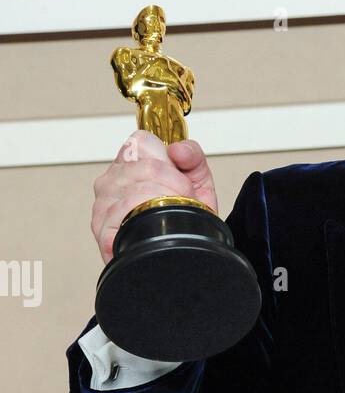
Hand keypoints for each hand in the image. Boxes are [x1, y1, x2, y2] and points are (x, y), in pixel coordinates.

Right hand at [91, 129, 217, 264]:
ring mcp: (103, 204)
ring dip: (163, 204)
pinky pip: (119, 217)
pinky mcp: (101, 229)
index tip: (181, 179)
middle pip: (144, 168)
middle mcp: (111, 180)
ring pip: (134, 193)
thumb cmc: (183, 216)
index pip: (140, 141)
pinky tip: (153, 226)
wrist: (181, 251)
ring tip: (173, 215)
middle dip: (174, 186)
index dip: (167, 160)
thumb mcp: (196, 180)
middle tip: (183, 201)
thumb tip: (178, 150)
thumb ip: (192, 155)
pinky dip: (142, 221)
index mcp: (130, 162)